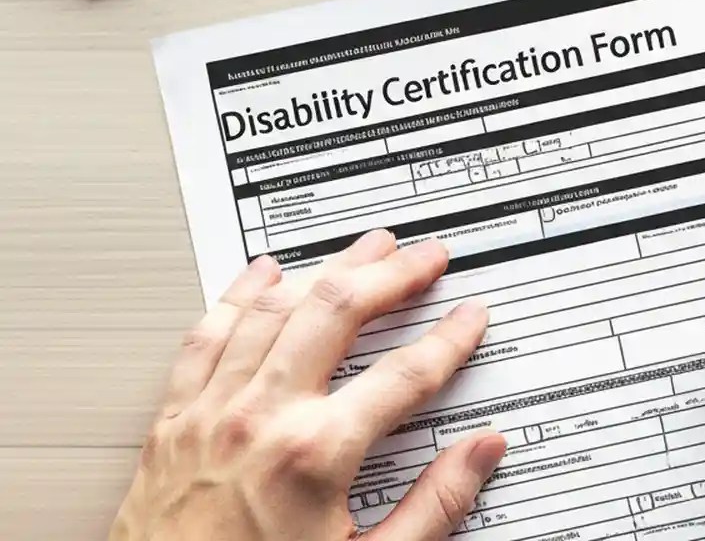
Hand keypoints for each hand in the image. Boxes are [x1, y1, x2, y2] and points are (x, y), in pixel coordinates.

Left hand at [110, 230, 506, 540]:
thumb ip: (434, 506)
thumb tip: (480, 454)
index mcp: (316, 455)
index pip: (406, 374)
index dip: (448, 338)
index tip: (468, 317)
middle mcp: (261, 419)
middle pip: (338, 314)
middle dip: (390, 275)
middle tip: (424, 258)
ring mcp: (211, 413)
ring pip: (276, 308)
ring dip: (327, 268)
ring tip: (363, 249)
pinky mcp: (173, 421)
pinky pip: (207, 334)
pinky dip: (239, 296)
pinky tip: (263, 274)